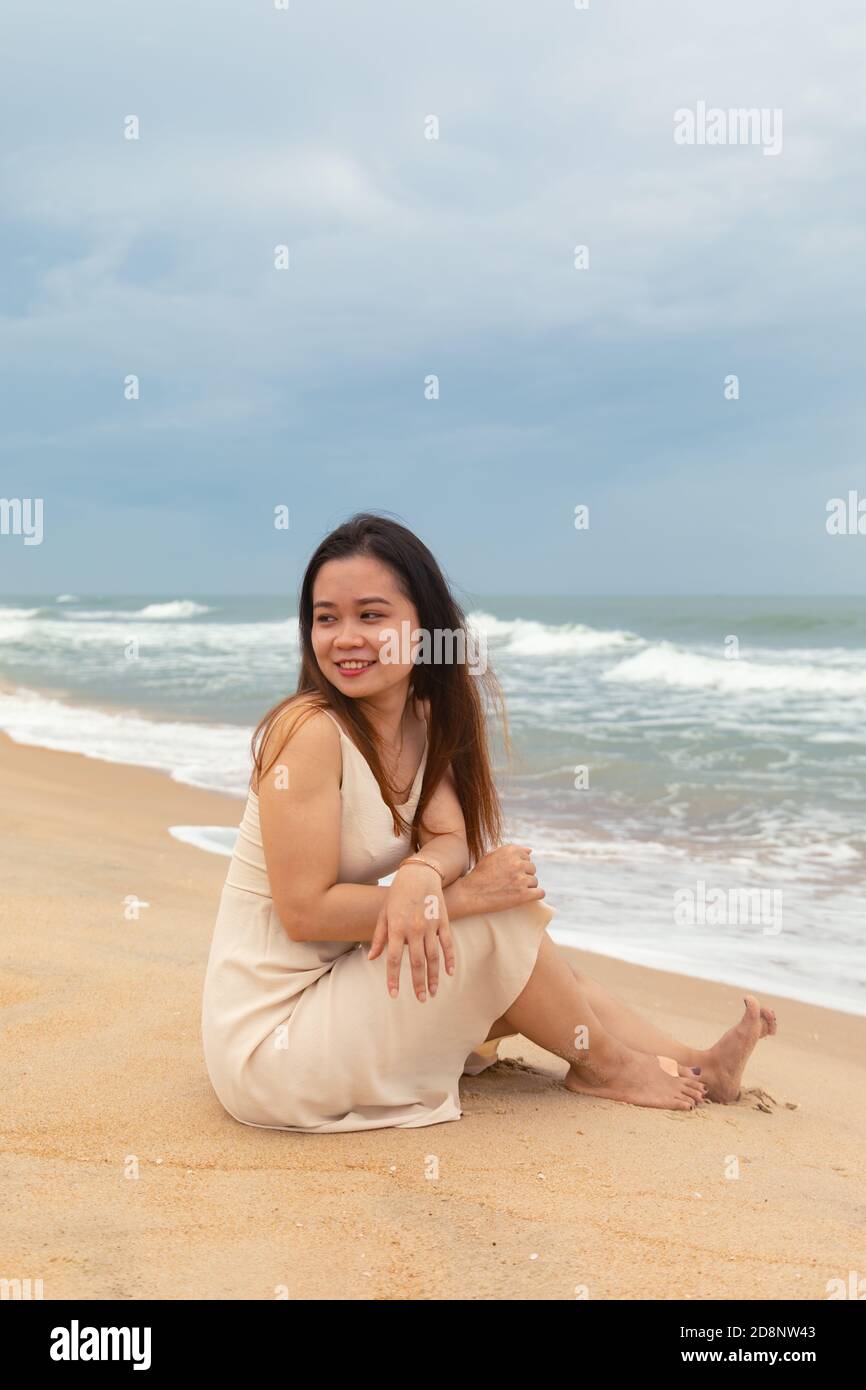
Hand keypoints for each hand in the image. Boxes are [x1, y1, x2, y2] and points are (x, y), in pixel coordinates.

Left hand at [367, 864, 455, 1001]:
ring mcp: (430, 926)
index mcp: (397, 928)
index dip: (393, 978)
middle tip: (420, 1000)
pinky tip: (449, 973)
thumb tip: (371, 958)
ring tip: (433, 992)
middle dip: (418, 984)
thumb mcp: (384, 913)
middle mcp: (414, 930)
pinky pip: (447, 944)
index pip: (394, 960)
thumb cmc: (397, 894)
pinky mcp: (443, 921)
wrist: (419, 874)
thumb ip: (379, 937)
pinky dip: (449, 959)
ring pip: (433, 957)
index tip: (393, 994)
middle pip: (417, 963)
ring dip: (433, 976)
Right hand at [455, 844, 545, 915]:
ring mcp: (520, 879)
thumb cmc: (479, 875)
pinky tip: (527, 898)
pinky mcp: (523, 894)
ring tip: (513, 891)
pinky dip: (535, 895)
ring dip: (527, 887)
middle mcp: (517, 863)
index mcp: (510, 851)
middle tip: (511, 883)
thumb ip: (510, 851)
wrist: (470, 893)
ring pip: (535, 881)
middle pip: (532, 869)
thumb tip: (530, 851)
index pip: (527, 856)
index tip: (510, 872)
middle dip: (524, 875)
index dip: (519, 865)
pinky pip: (540, 893)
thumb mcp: (491, 856)